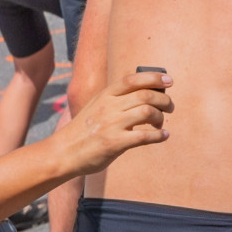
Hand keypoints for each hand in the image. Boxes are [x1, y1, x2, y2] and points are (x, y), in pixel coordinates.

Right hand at [57, 68, 173, 175]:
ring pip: (147, 112)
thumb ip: (116, 100)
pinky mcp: (114, 143)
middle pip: (146, 95)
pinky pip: (144, 136)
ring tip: (160, 124)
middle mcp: (108, 107)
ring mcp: (111, 125)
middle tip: (170, 107)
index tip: (169, 81)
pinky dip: (159, 136)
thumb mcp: (96, 107)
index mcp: (104, 96)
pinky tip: (163, 136)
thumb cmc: (84, 130)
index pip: (132, 79)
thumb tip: (148, 94)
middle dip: (164, 100)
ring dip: (160, 118)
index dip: (154, 78)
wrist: (62, 153)